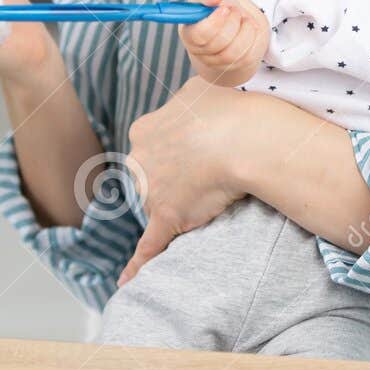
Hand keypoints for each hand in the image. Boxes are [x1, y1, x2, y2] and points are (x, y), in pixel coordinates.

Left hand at [118, 74, 249, 284]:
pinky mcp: (166, 216)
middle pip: (152, 174)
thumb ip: (187, 101)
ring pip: (158, 202)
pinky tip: (126, 282)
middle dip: (176, 176)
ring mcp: (151, 190)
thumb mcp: (200, 87)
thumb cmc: (227, 109)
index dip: (180, 147)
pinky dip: (138, 265)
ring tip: (213, 194)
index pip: (155, 143)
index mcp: (145, 128)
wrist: (242, 137)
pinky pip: (149, 246)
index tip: (201, 147)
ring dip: (179, 203)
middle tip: (210, 171)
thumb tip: (190, 105)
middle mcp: (139, 159)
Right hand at [180, 0, 268, 83]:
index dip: (215, 23)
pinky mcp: (238, 66)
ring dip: (244, 31)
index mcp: (190, 33)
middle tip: (235, 10)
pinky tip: (249, 28)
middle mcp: (201, 52)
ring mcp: (219, 63)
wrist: (234, 21)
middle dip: (232, 23)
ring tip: (244, 18)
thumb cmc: (217, 6)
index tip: (225, 8)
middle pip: (218, 45)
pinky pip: (248, 56)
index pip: (199, 35)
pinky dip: (253, 38)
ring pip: (234, 53)